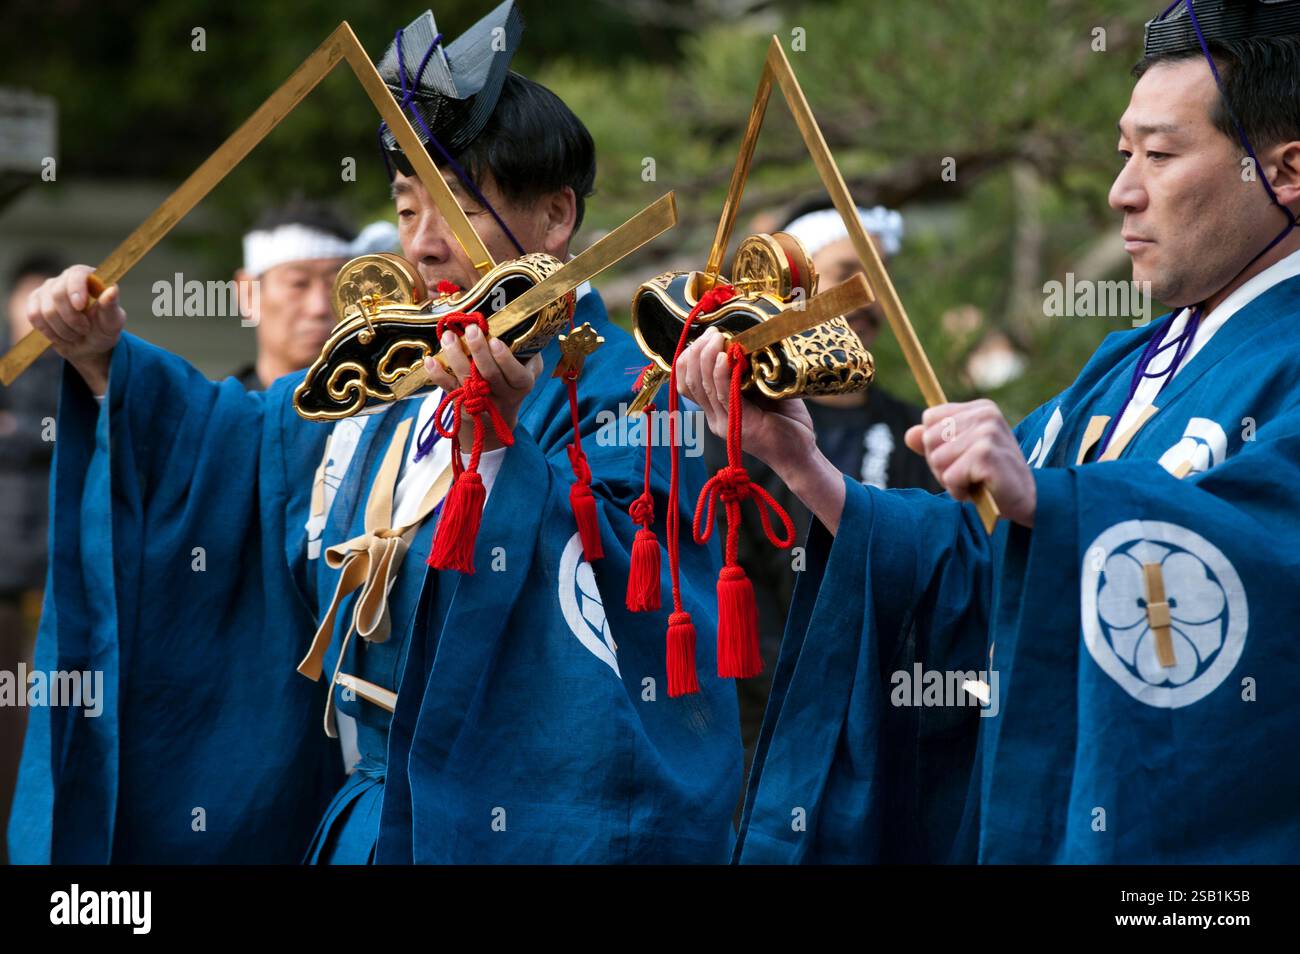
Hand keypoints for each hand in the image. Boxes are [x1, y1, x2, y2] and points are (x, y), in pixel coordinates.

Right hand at [27, 265, 125, 394]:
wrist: (89, 345)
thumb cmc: (104, 329)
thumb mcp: (113, 321)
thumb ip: (111, 306)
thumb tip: (112, 289)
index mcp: (88, 277)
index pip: (76, 274)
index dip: (76, 289)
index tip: (80, 306)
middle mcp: (65, 279)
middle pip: (58, 294)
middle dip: (72, 319)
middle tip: (85, 329)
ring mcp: (47, 290)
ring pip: (46, 310)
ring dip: (63, 329)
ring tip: (76, 334)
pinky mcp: (34, 303)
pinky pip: (34, 316)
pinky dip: (49, 332)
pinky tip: (61, 336)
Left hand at [423, 322, 541, 452]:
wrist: (496, 415)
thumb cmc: (512, 379)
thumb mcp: (529, 367)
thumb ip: (528, 350)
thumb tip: (519, 323)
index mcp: (521, 384)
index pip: (515, 374)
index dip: (505, 359)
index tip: (494, 341)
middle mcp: (502, 395)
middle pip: (490, 376)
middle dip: (479, 351)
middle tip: (472, 330)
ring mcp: (480, 400)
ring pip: (467, 380)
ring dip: (456, 356)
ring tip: (448, 336)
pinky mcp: (461, 402)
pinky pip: (447, 388)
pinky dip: (436, 374)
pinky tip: (430, 360)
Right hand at [677, 327, 815, 473]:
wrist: (801, 453)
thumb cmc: (787, 421)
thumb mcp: (764, 391)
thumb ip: (750, 373)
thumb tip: (745, 341)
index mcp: (717, 409)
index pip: (687, 382)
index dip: (690, 356)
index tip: (708, 336)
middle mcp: (715, 417)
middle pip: (690, 381)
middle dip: (697, 351)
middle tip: (714, 333)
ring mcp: (725, 423)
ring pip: (702, 386)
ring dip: (707, 357)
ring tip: (718, 338)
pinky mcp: (739, 425)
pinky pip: (723, 394)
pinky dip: (721, 373)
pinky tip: (726, 357)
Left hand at [905, 399, 1035, 526]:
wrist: (1028, 501)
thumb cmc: (990, 478)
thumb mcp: (959, 456)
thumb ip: (934, 443)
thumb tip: (909, 434)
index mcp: (979, 408)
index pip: (929, 420)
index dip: (937, 445)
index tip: (961, 457)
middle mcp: (985, 415)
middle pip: (929, 439)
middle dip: (941, 464)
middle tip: (968, 473)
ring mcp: (987, 433)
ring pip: (937, 459)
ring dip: (951, 480)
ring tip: (975, 481)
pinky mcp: (986, 455)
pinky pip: (950, 477)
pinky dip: (959, 491)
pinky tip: (980, 490)